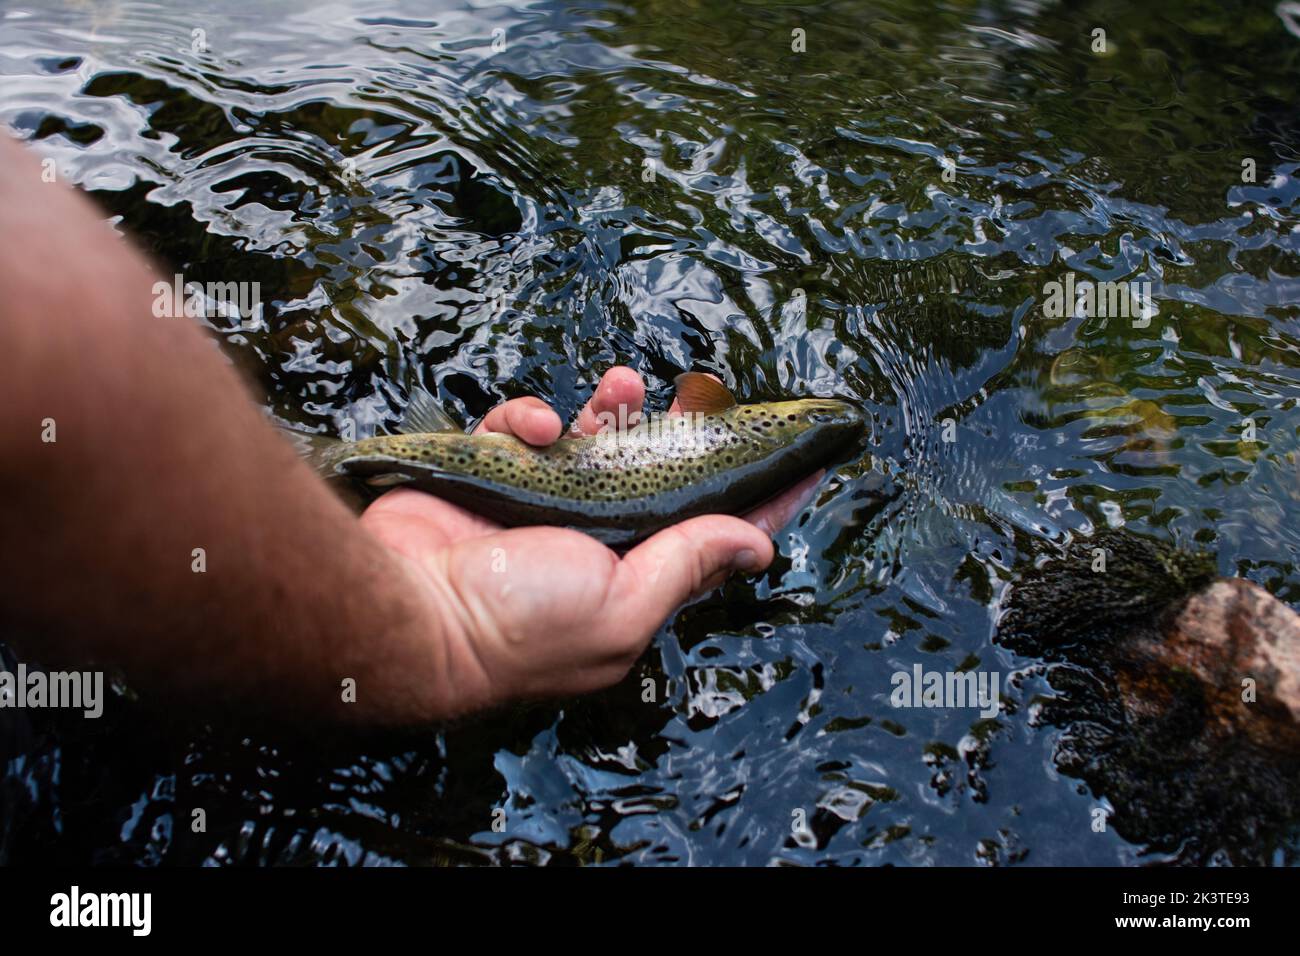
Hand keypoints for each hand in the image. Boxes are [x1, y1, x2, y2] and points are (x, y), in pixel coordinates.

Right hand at [359, 367, 823, 716]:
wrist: (411, 608)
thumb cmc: (521, 624)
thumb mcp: (622, 603)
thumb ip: (687, 566)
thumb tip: (759, 547)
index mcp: (633, 582)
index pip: (715, 538)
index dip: (763, 502)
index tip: (808, 463)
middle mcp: (593, 544)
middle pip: (656, 476)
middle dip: (682, 435)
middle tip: (704, 398)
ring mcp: (540, 508)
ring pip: (592, 441)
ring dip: (610, 408)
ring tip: (622, 383)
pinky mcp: (493, 476)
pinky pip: (525, 431)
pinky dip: (529, 420)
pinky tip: (534, 429)